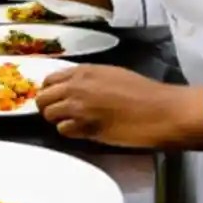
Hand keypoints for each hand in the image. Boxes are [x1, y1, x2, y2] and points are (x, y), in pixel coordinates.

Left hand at [35, 65, 202, 149]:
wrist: (158, 110)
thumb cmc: (143, 92)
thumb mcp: (113, 75)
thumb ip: (90, 80)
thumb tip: (74, 88)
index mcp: (85, 71)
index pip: (50, 80)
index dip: (50, 91)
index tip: (55, 98)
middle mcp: (77, 86)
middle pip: (43, 98)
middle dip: (48, 107)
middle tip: (60, 114)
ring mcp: (78, 107)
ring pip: (49, 115)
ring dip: (59, 120)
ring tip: (76, 123)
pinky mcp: (85, 127)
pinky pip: (63, 131)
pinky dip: (70, 132)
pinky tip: (85, 131)